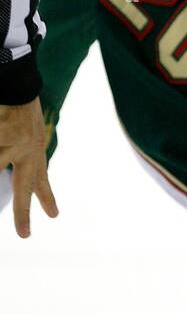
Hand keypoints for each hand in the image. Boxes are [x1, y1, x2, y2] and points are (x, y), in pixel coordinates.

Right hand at [0, 97, 57, 237]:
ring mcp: (9, 142)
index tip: (54, 216)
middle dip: (23, 212)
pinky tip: (3, 130)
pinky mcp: (0, 133)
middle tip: (26, 236)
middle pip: (22, 187)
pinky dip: (2, 137)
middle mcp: (24, 149)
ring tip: (18, 172)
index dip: (46, 198)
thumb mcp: (26, 130)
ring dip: (2, 163)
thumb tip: (8, 165)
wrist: (16, 78)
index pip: (39, 180)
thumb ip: (23, 152)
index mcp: (34, 148)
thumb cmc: (18, 103)